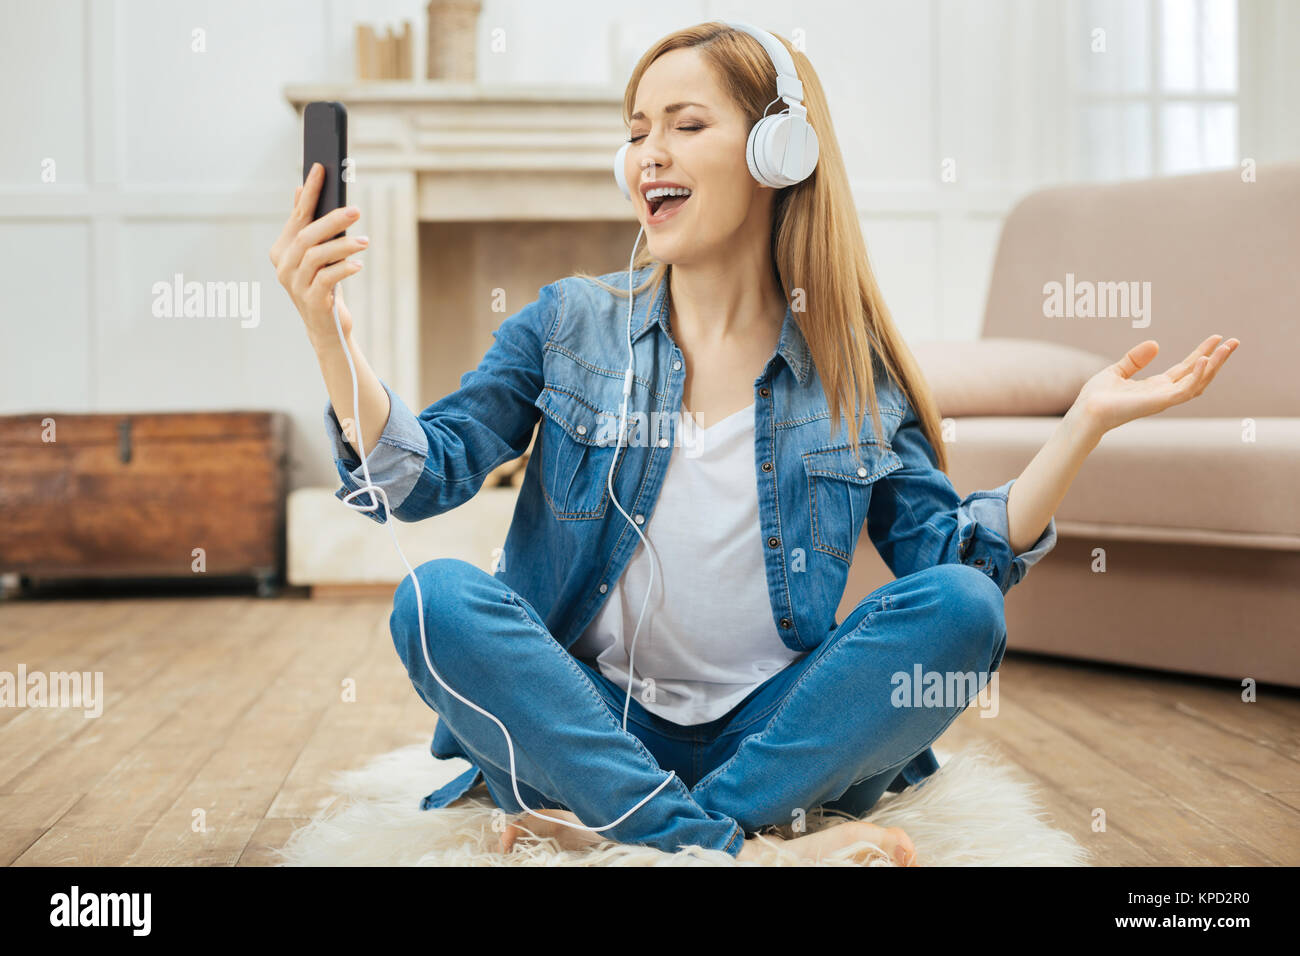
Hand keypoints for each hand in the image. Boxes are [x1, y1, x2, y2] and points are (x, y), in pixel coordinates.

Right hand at [269, 162, 367, 346]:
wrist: (327, 328)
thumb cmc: (323, 285)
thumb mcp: (316, 255)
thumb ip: (307, 226)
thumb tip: (299, 189)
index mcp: (282, 250)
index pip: (297, 216)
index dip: (308, 192)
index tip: (320, 169)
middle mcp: (284, 266)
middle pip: (307, 236)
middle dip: (332, 220)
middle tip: (356, 210)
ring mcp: (294, 285)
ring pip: (316, 256)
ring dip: (342, 246)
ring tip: (365, 242)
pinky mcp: (310, 301)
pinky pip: (326, 279)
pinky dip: (343, 269)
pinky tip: (358, 265)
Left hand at [1072, 334, 1240, 435]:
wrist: (1086, 412)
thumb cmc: (1097, 397)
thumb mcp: (1117, 371)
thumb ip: (1135, 359)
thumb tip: (1155, 344)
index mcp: (1155, 386)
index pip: (1185, 368)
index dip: (1201, 353)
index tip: (1216, 339)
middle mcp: (1163, 393)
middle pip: (1198, 375)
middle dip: (1217, 359)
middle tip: (1234, 342)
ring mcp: (1163, 399)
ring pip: (1198, 382)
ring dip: (1214, 365)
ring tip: (1227, 348)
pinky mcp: (1159, 402)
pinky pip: (1185, 390)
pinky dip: (1196, 375)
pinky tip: (1204, 360)